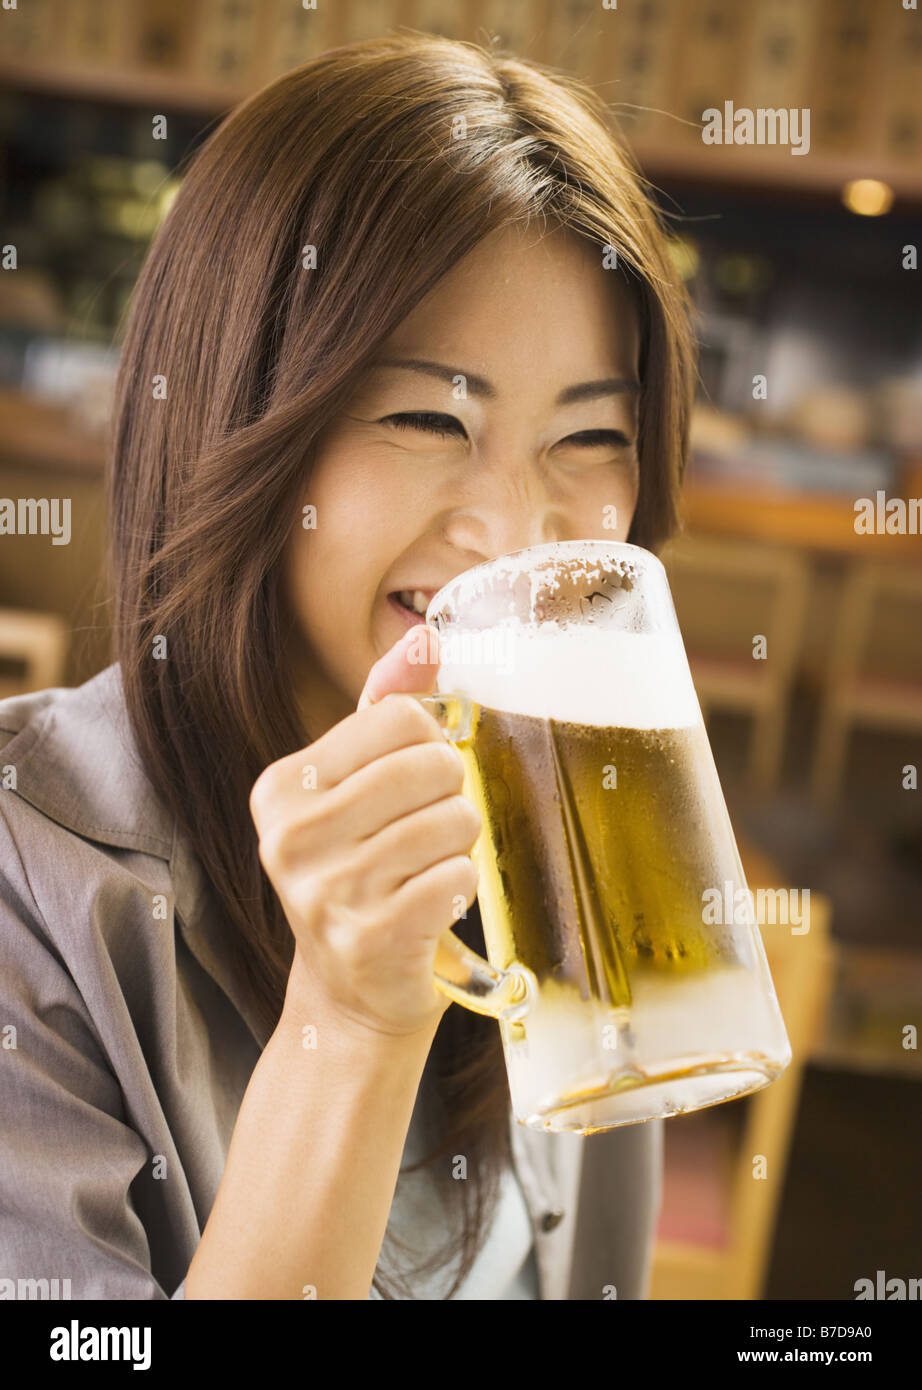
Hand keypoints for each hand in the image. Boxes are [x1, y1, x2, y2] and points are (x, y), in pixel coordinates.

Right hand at [250, 625, 480, 1036]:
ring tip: (429, 869)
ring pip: (455, 821)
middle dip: (452, 794)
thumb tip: (426, 635)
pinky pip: (458, 876)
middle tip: (429, 830)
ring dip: (461, 844)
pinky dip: (461, 887)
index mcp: (282, 787)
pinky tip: (433, 904)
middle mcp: (291, 837)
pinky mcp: (372, 939)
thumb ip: (387, 707)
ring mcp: (327, 893)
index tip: (413, 784)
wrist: (350, 995)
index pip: (399, 717)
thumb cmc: (361, 874)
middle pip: (431, 765)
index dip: (429, 745)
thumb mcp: (357, 787)